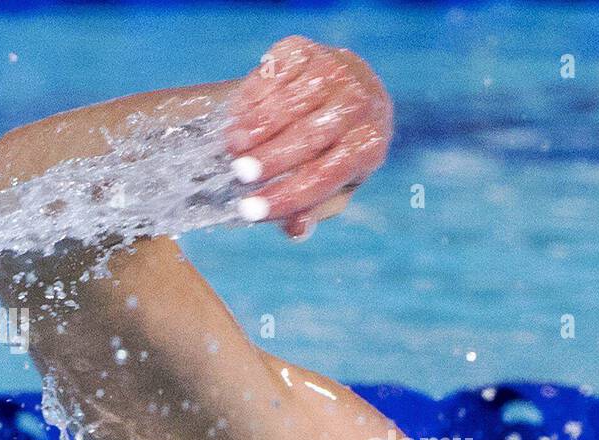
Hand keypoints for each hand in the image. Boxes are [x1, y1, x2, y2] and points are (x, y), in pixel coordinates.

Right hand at [227, 36, 392, 238]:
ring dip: (256, 127)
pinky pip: (274, 75)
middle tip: (238, 174)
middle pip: (309, 137)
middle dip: (271, 158)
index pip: (324, 176)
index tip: (248, 211)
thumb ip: (314, 205)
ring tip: (231, 146)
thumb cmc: (339, 146)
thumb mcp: (337, 180)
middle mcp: (357, 105)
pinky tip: (235, 117)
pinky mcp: (305, 49)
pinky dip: (252, 98)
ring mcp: (333, 72)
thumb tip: (295, 231)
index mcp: (367, 145)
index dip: (286, 195)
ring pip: (290, 104)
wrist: (352, 85)